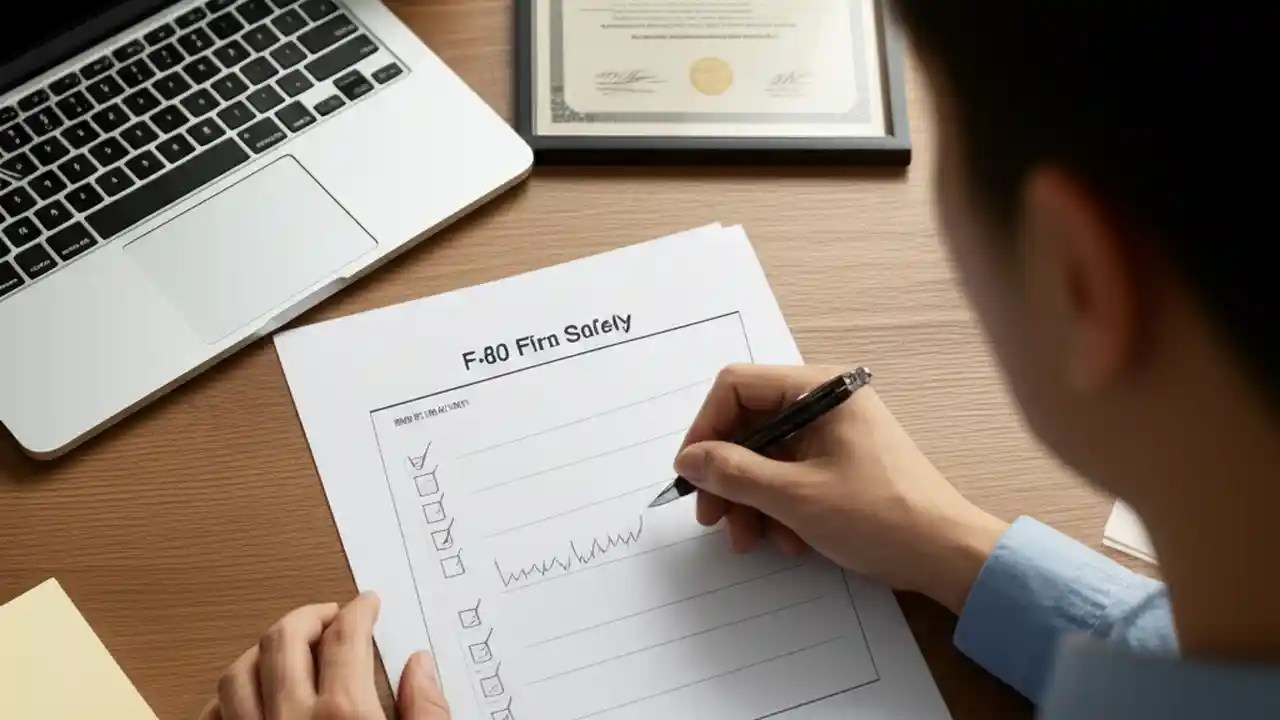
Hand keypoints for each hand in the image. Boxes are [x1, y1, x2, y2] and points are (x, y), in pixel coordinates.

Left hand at [198, 592, 448, 719]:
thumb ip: (425, 711)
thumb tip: (419, 666)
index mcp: (344, 714)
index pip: (346, 636)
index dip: (359, 610)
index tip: (367, 604)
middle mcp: (291, 718)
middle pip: (285, 638)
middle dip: (309, 616)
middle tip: (330, 616)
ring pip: (237, 672)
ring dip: (262, 650)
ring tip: (288, 649)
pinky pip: (210, 716)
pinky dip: (225, 698)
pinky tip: (246, 694)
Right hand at [674, 365, 1008, 612]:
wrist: (946, 554)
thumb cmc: (881, 516)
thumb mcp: (795, 496)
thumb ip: (733, 472)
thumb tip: (689, 459)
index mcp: (819, 390)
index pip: (736, 387)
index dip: (705, 429)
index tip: (691, 473)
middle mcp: (824, 402)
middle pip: (748, 425)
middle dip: (727, 476)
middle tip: (713, 519)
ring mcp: (833, 433)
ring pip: (764, 456)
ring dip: (750, 500)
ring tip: (752, 540)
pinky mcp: (839, 463)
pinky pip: (789, 475)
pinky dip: (777, 507)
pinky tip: (786, 541)